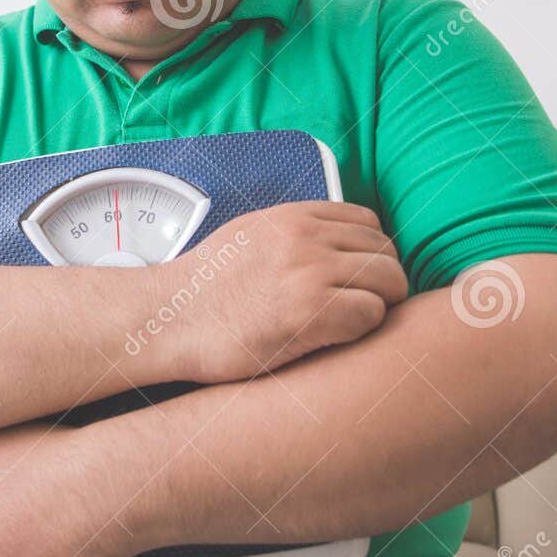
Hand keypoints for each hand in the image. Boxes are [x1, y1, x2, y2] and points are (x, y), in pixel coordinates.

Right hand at [151, 200, 408, 383]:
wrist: (167, 319)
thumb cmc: (204, 291)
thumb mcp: (247, 238)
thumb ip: (291, 234)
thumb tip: (331, 246)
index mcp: (291, 217)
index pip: (368, 222)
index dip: (371, 253)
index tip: (361, 278)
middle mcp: (305, 238)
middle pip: (385, 252)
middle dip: (383, 282)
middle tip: (364, 307)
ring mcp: (309, 273)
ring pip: (388, 281)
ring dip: (379, 306)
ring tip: (353, 325)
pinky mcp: (309, 313)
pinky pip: (371, 314)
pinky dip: (364, 329)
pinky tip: (338, 339)